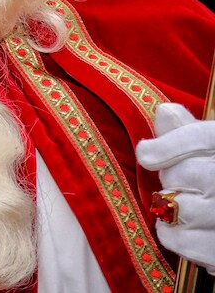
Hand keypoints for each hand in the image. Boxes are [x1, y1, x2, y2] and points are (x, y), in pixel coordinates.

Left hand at [136, 103, 214, 273]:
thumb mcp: (213, 149)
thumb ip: (188, 133)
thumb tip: (164, 112)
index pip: (201, 138)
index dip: (168, 145)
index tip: (146, 153)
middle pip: (181, 173)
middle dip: (171, 177)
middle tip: (179, 182)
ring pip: (177, 208)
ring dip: (167, 207)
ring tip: (178, 205)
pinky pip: (184, 241)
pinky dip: (174, 237)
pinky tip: (179, 229)